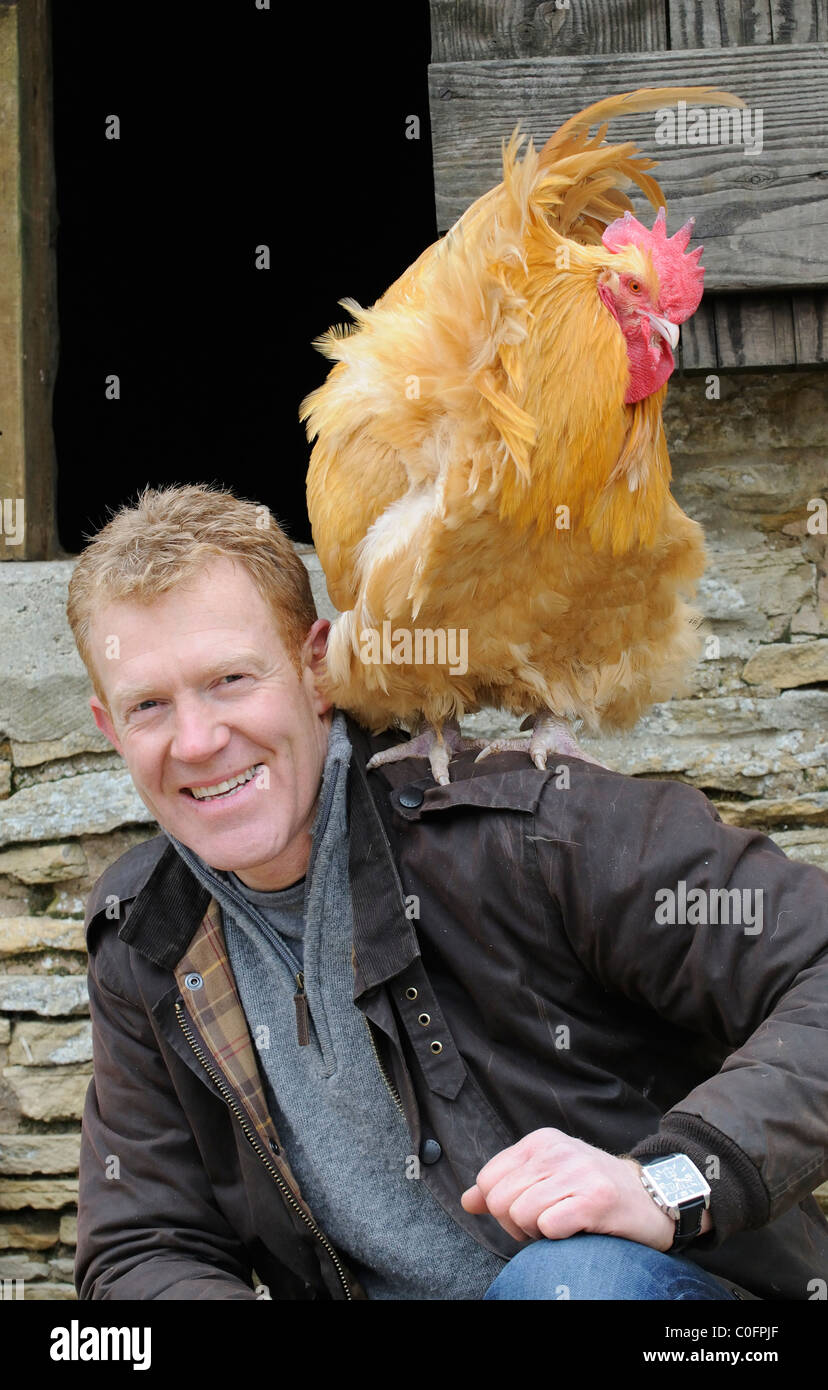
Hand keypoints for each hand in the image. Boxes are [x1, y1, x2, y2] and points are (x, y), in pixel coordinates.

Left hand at [460, 1128, 710, 1250]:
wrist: (653, 1196)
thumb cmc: (594, 1190)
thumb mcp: (547, 1176)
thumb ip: (504, 1186)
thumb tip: (468, 1200)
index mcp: (539, 1141)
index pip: (488, 1179)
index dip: (500, 1207)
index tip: (528, 1210)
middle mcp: (556, 1150)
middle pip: (500, 1200)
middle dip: (516, 1225)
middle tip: (546, 1223)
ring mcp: (576, 1172)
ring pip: (521, 1214)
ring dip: (538, 1232)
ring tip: (564, 1224)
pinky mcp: (595, 1199)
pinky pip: (549, 1227)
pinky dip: (557, 1238)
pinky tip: (577, 1229)